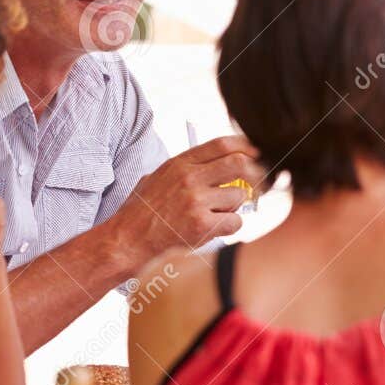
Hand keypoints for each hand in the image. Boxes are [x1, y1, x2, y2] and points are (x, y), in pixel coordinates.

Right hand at [115, 136, 258, 256]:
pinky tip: (214, 228)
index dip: (245, 146)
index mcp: (180, 163)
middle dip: (254, 174)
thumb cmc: (144, 211)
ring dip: (236, 206)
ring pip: (239, 196)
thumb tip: (224, 162)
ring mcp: (196, 200)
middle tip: (257, 184)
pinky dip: (231, 226)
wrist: (128, 239)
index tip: (256, 153)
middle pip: (239, 165)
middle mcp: (189, 178)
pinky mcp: (202, 224)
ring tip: (217, 213)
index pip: (222, 144)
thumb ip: (189, 168)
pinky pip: (235, 221)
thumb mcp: (159, 177)